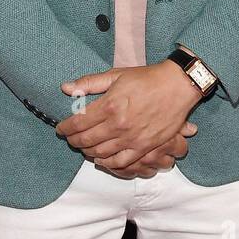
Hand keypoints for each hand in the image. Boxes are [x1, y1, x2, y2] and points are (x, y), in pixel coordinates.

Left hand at [56, 60, 201, 171]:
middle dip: (73, 141)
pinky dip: (107, 163)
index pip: (78, 123)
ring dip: (87, 152)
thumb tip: (66, 88)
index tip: (60, 128)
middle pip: (87, 140)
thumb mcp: (116, 75)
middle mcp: (119, 125)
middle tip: (69, 138)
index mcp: (110, 105)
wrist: (177, 86)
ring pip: (101, 153)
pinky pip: (121, 162)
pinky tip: (101, 159)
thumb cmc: (147, 78)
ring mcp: (132, 138)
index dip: (65, 127)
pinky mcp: (145, 147)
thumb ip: (89, 83)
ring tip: (83, 147)